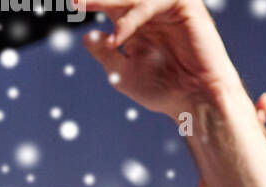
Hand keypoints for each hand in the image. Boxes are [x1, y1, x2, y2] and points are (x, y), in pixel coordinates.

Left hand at [82, 0, 243, 120]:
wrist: (194, 98)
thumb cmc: (162, 89)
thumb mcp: (123, 73)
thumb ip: (105, 53)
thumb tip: (86, 36)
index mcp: (136, 25)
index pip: (111, 7)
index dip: (92, 4)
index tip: (71, 6)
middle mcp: (151, 13)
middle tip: (75, 0)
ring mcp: (168, 8)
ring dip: (110, 0)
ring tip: (84, 5)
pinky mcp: (186, 7)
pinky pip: (155, 1)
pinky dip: (134, 16)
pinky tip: (119, 35)